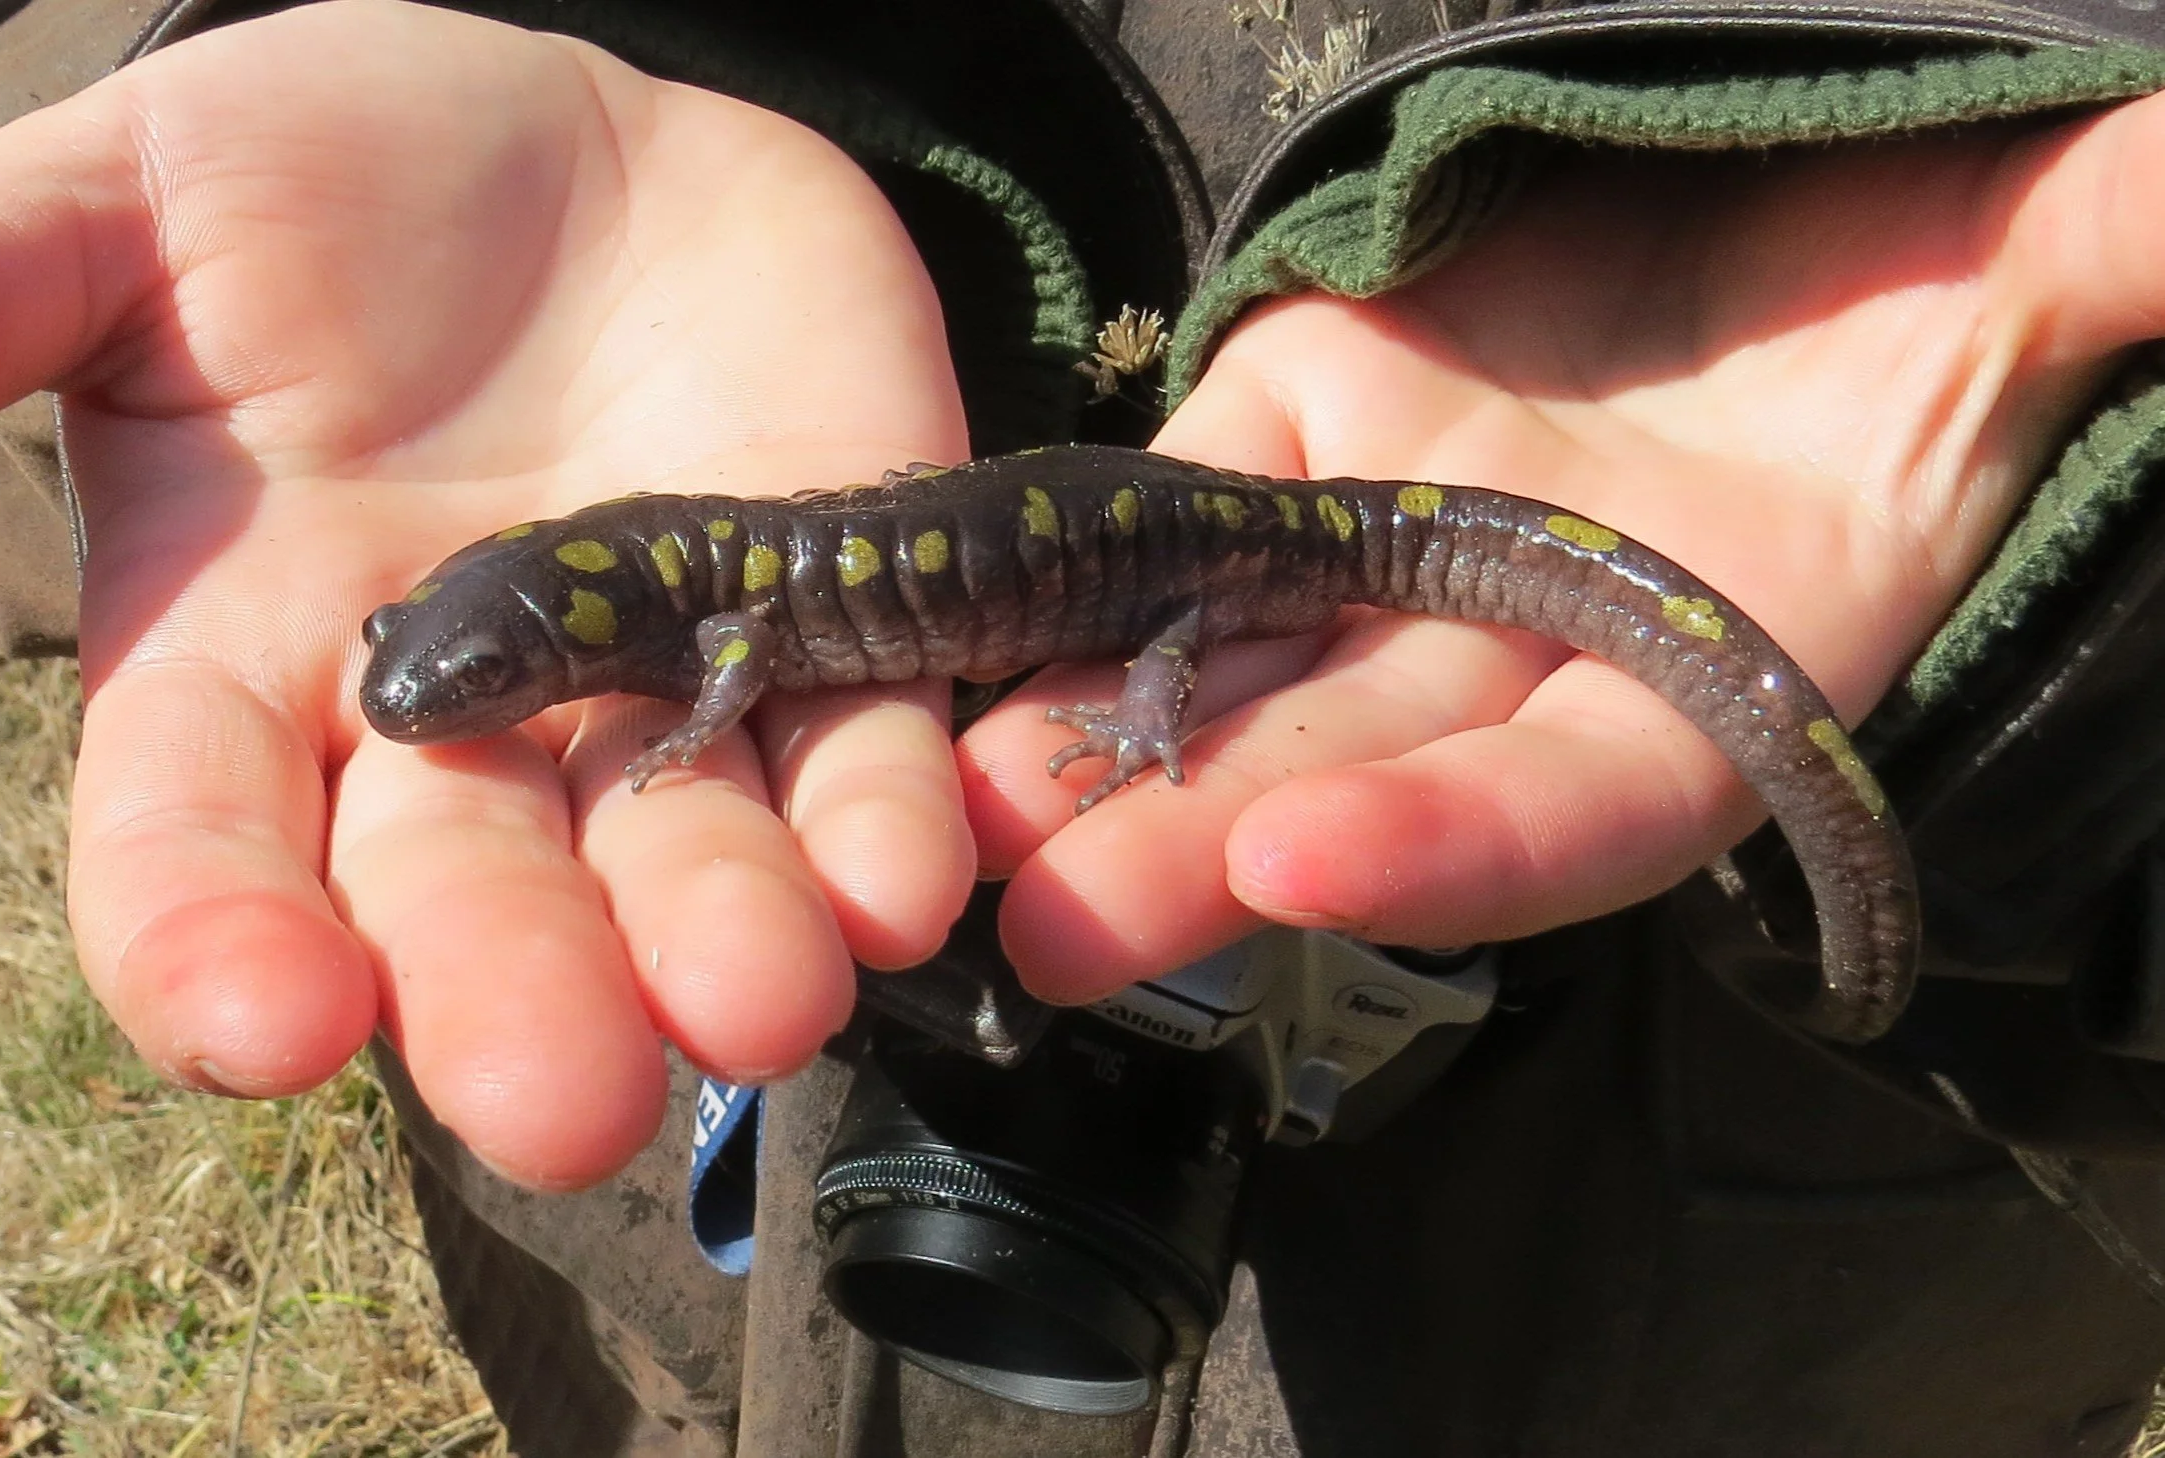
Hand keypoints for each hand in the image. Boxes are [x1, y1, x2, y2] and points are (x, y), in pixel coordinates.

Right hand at [0, 0, 972, 1185]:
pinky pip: (866, 755)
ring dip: (730, 942)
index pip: (200, 845)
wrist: (580, 144)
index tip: (262, 1024)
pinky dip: (891, 826)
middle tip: (565, 1100)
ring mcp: (658, 694)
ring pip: (686, 860)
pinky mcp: (825, 631)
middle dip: (514, 998)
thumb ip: (2, 286)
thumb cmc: (322, 174)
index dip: (216, 943)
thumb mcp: (134, 205)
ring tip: (766, 1007)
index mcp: (249, 666)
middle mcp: (463, 735)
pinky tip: (908, 885)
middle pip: (469, 902)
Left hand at [964, 104, 2162, 1000]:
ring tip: (963, 831)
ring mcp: (1397, 544)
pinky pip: (1175, 527)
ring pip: (1245, 682)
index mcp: (1722, 647)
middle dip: (1221, 854)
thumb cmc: (1926, 235)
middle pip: (1371, 775)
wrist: (1761, 180)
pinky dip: (1080, 594)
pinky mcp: (1289, 441)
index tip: (1324, 867)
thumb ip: (2101, 259)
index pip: (1591, 791)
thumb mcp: (2025, 250)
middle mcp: (1534, 636)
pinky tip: (965, 651)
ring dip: (1108, 761)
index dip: (1469, 840)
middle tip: (1056, 931)